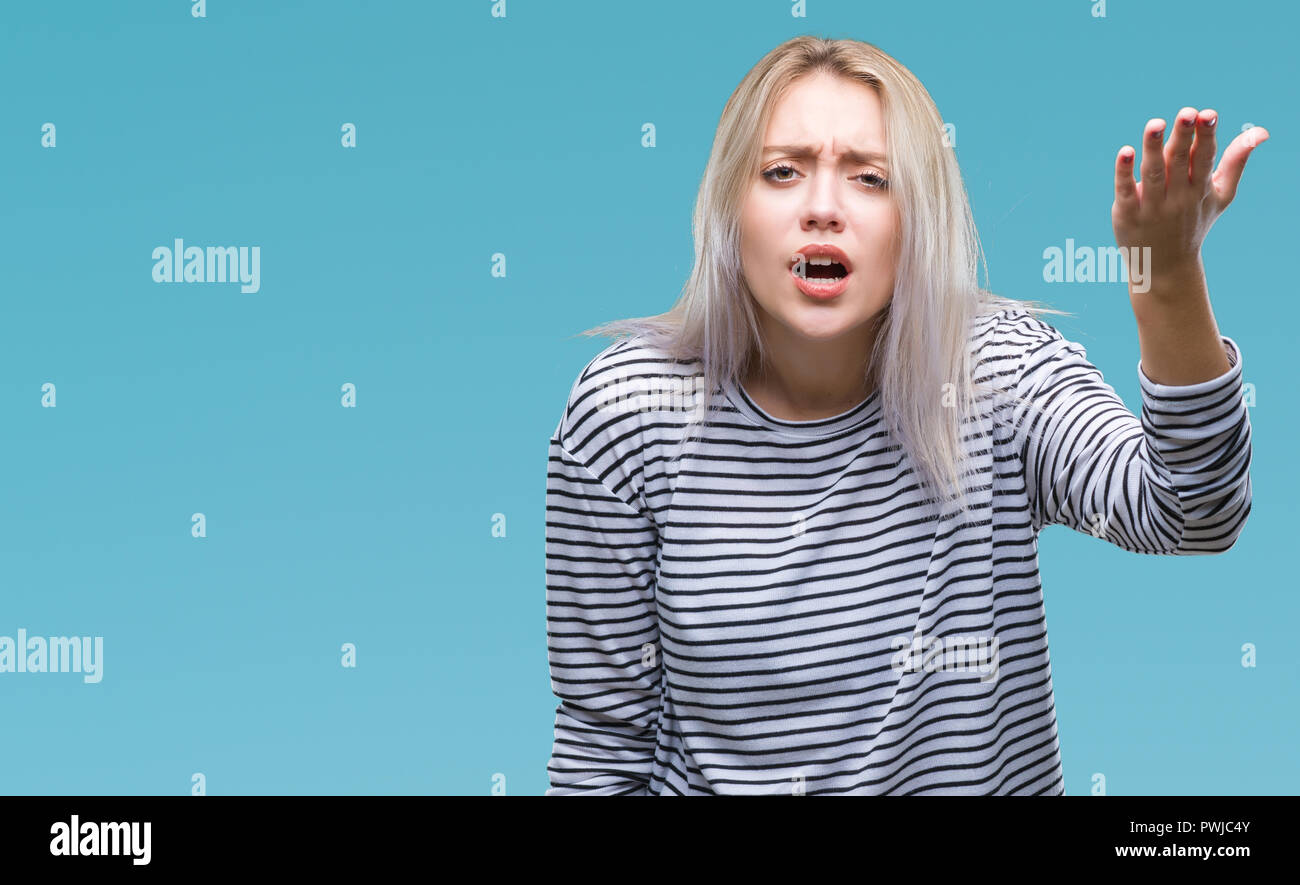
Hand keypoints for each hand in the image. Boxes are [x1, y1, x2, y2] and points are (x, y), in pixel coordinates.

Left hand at [1112, 107, 1267, 278]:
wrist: (1166, 267)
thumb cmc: (1194, 223)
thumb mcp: (1220, 195)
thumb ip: (1236, 161)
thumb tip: (1261, 131)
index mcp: (1200, 189)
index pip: (1204, 158)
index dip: (1206, 136)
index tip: (1208, 114)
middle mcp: (1178, 197)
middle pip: (1180, 162)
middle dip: (1183, 137)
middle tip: (1186, 113)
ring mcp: (1152, 207)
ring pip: (1153, 174)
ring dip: (1153, 148)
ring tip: (1155, 124)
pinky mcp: (1127, 214)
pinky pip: (1125, 191)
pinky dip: (1124, 172)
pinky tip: (1125, 152)